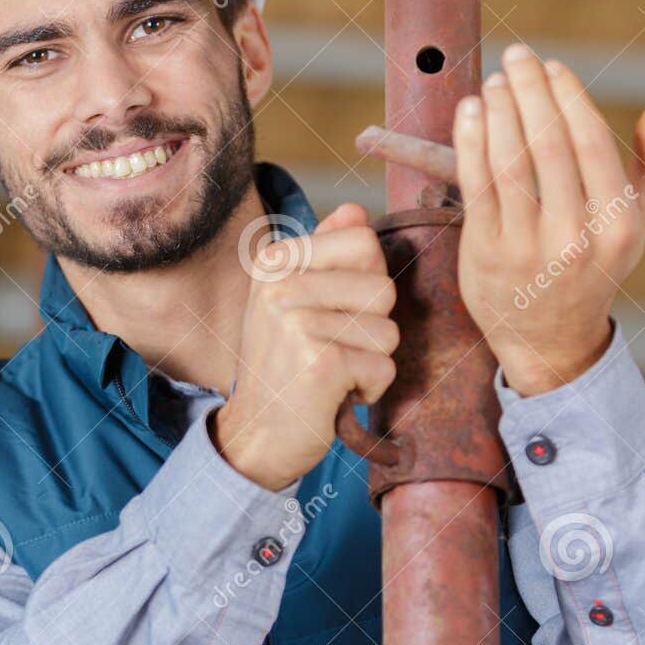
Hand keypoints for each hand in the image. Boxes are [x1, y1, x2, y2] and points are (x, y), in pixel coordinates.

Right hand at [213, 203, 398, 489]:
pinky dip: (368, 390)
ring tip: (332, 370)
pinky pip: (383, 367)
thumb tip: (355, 209)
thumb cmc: (284, 366)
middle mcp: (280, 285)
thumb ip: (324, 253)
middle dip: (373, 325)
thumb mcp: (292, 301)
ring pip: (389, 330)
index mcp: (275, 260)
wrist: (255, 435)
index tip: (333, 312)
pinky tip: (333, 394)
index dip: (366, 282)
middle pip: (383, 286)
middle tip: (332, 347)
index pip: (364, 240)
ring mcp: (297, 322)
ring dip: (371, 360)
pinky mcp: (319, 363)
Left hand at [357, 44, 644, 395]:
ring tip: (493, 82)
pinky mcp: (485, 251)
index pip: (590, 143)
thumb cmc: (596, 267)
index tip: (552, 66)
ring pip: (508, 162)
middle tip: (516, 56)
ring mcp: (526, 246)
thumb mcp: (637, 225)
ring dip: (497, 111)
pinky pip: (476, 185)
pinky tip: (470, 112)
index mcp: (617, 224)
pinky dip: (470, 142)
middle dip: (528, 91)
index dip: (567, 96)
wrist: (549, 338)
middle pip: (546, 145)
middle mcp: (573, 236)